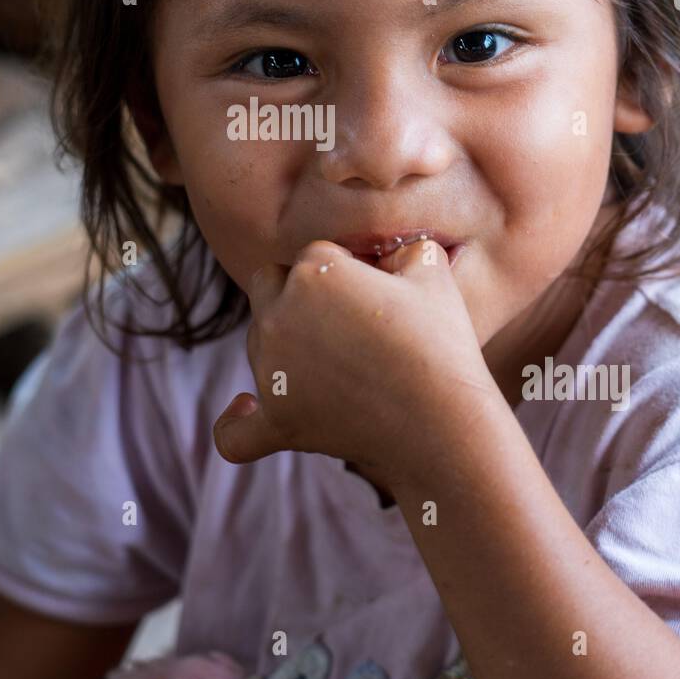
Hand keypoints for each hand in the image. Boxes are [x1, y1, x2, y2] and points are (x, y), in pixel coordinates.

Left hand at [213, 237, 497, 489]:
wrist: (443, 424)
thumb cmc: (440, 345)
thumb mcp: (431, 272)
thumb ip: (402, 247)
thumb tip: (388, 253)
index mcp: (314, 271)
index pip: (316, 255)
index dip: (348, 270)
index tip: (379, 295)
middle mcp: (279, 315)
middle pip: (270, 286)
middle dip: (297, 294)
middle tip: (347, 321)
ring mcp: (271, 371)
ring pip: (258, 342)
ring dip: (284, 345)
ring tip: (341, 364)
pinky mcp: (276, 421)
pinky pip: (236, 430)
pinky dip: (239, 422)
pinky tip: (245, 408)